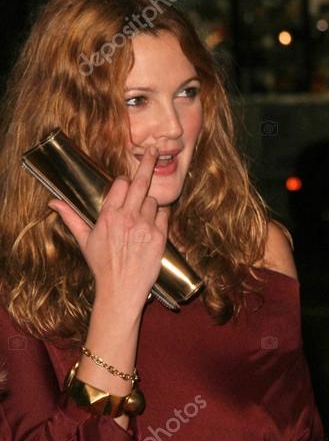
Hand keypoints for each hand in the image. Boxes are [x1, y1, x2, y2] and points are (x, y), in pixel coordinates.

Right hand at [49, 146, 168, 316]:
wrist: (121, 290)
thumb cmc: (102, 266)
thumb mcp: (84, 240)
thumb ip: (71, 217)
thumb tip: (53, 203)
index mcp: (109, 216)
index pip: (120, 184)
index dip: (123, 182)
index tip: (125, 184)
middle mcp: (128, 218)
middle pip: (140, 182)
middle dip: (147, 163)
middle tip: (154, 150)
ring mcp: (145, 227)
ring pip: (152, 200)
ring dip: (148, 203)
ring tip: (140, 219)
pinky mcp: (159, 237)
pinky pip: (164, 215)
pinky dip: (159, 216)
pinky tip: (151, 226)